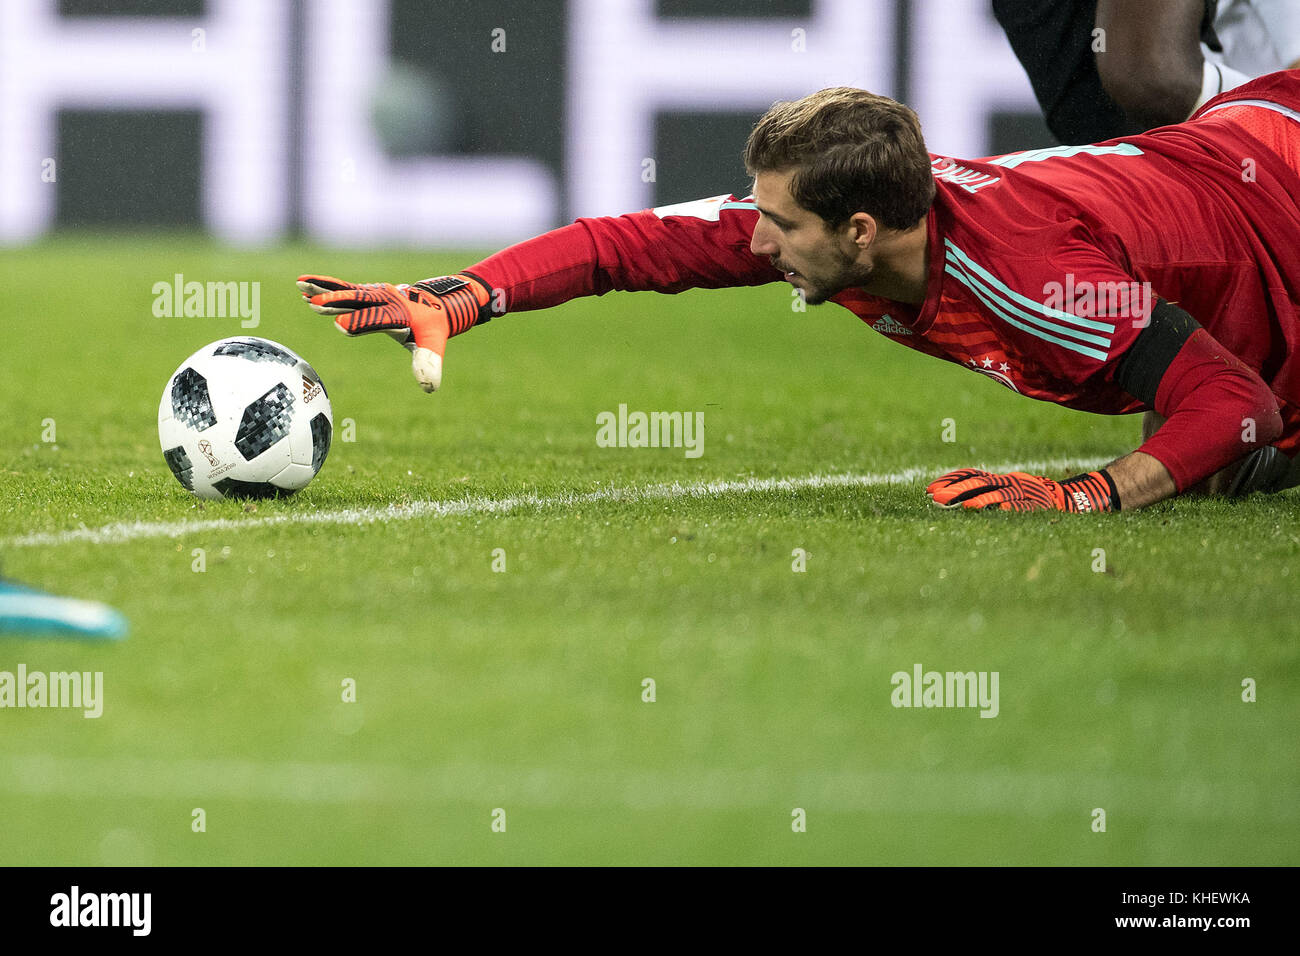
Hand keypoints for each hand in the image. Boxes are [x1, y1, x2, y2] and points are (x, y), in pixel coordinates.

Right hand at [296, 273, 490, 391]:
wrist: (436, 301)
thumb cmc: (433, 326)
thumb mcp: (434, 343)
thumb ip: (429, 362)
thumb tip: (430, 388)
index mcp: (401, 314)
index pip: (379, 319)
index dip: (361, 322)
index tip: (341, 325)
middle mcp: (386, 299)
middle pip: (359, 300)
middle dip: (338, 302)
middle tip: (316, 305)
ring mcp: (374, 292)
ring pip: (346, 290)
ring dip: (324, 289)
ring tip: (301, 287)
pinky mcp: (366, 291)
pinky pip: (343, 287)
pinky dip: (324, 285)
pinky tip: (302, 286)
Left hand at [926, 468, 1117, 511]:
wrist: (1071, 498)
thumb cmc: (1033, 497)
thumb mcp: (1009, 489)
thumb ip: (987, 490)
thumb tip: (955, 499)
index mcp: (1000, 479)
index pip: (970, 475)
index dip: (949, 480)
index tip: (929, 489)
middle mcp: (1008, 482)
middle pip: (977, 483)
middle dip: (954, 490)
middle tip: (934, 499)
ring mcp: (1022, 493)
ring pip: (997, 495)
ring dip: (978, 500)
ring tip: (961, 507)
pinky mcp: (1036, 505)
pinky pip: (1021, 506)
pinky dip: (1009, 507)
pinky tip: (997, 511)